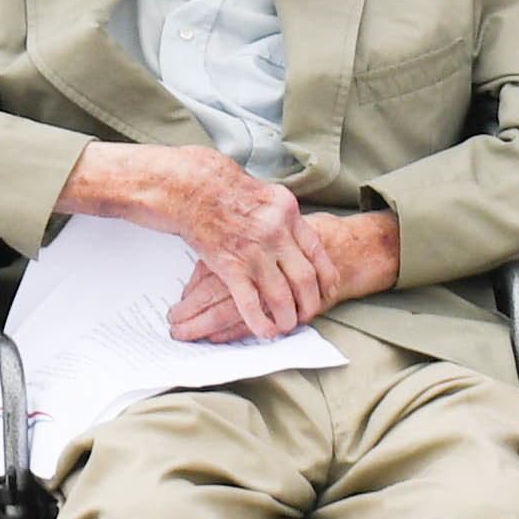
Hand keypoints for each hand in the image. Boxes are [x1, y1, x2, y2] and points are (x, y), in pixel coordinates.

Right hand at [62, 141, 334, 336]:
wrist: (191, 187)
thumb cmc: (225, 189)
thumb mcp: (266, 195)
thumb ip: (285, 217)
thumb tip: (300, 240)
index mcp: (287, 212)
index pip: (318, 250)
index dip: (325, 276)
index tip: (327, 290)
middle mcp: (275, 231)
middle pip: (304, 277)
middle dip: (310, 302)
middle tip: (309, 313)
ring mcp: (253, 249)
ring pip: (281, 294)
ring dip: (288, 316)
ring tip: (289, 326)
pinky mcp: (230, 265)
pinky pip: (250, 302)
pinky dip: (260, 321)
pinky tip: (266, 331)